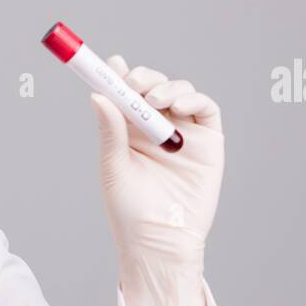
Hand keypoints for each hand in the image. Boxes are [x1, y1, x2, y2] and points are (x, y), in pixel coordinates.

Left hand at [89, 55, 224, 305]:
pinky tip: (177, 107)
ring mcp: (183, 133)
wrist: (160, 241)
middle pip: (152, 87)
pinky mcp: (208, 142)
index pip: (124, 95)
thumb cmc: (130, 211)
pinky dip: (193, 99)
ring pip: (179, 92)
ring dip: (167, 87)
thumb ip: (110, 132)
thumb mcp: (113, 167)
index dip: (117, 76)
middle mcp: (156, 128)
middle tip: (133, 83)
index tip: (109, 64)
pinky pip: (206, 108)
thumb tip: (97, 96)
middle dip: (143, 78)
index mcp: (128, 132)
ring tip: (154, 101)